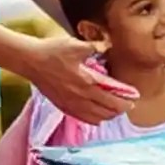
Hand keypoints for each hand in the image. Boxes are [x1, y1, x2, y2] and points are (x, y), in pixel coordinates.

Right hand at [21, 36, 135, 124]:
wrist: (30, 61)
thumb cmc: (52, 51)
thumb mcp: (77, 45)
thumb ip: (96, 47)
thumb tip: (108, 46)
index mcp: (87, 82)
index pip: (112, 96)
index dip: (125, 99)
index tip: (134, 97)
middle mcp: (80, 97)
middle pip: (107, 110)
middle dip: (120, 108)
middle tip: (129, 105)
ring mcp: (70, 104)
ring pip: (95, 117)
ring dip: (108, 115)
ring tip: (116, 111)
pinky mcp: (62, 106)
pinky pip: (82, 119)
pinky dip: (94, 119)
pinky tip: (97, 117)